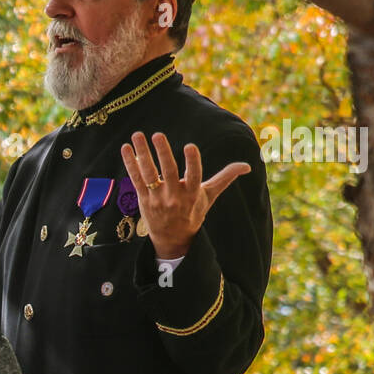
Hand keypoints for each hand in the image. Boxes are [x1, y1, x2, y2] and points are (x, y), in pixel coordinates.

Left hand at [119, 131, 251, 259]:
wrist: (173, 238)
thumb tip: (248, 166)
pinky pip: (135, 179)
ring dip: (142, 154)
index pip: (194, 176)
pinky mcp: (144, 199)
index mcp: (192, 194)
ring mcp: (157, 198)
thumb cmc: (193, 212)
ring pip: (149, 174)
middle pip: (168, 172)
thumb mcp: (209, 196)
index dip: (193, 162)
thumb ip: (225, 178)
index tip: (190, 146)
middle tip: (158, 135)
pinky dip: (130, 164)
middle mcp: (174, 196)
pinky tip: (125, 148)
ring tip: (137, 135)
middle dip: (163, 153)